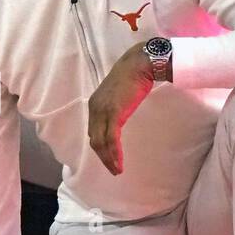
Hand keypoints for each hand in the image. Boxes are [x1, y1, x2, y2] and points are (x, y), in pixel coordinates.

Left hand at [87, 43, 156, 175]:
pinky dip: (114, 153)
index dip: (100, 147)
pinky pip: (111, 139)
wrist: (140, 64)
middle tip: (113, 169)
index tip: (109, 158)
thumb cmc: (134, 76)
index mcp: (95, 104)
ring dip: (109, 159)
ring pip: (101, 142)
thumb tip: (118, 116)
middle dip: (103, 157)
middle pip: (95, 140)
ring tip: (117, 170)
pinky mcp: (114, 113)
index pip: (94, 131)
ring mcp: (103, 111)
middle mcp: (95, 108)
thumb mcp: (119, 94)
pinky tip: (119, 163)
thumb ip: (116, 106)